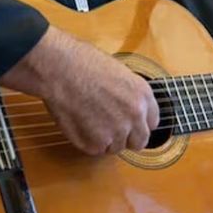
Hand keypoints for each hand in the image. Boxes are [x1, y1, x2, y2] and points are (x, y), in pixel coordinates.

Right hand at [0, 26, 158, 154]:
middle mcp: (135, 115)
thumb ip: (130, 95)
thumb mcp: (120, 72)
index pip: (153, 122)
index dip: (139, 123)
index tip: (130, 123)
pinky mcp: (96, 143)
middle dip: (127, 137)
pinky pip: (96, 150)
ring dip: (105, 139)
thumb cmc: (83, 63)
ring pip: (116, 147)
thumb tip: (128, 108)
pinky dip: (87, 142)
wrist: (60, 69)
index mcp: (143, 95)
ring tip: (89, 120)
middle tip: (110, 129)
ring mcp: (117, 132)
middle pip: (139, 141)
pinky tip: (79, 123)